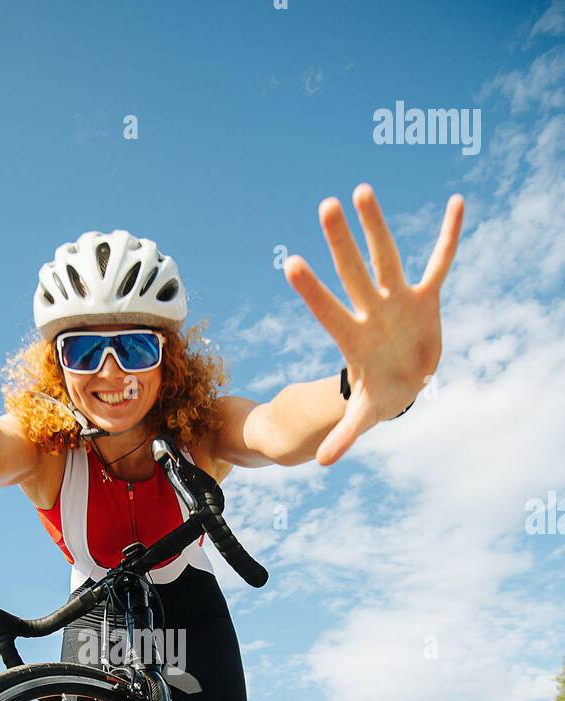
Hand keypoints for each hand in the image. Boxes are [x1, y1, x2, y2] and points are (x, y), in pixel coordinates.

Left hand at [284, 184, 463, 466]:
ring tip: (362, 189)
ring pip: (385, 255)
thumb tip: (323, 462)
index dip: (312, 291)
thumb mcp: (363, 416)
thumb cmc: (379, 396)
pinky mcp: (424, 296)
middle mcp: (371, 310)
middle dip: (341, 242)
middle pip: (353, 272)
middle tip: (325, 205)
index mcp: (353, 337)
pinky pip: (440, 263)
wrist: (403, 383)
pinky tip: (458, 203)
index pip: (327, 310)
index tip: (291, 264)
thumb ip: (345, 434)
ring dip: (376, 225)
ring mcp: (396, 300)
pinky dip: (450, 236)